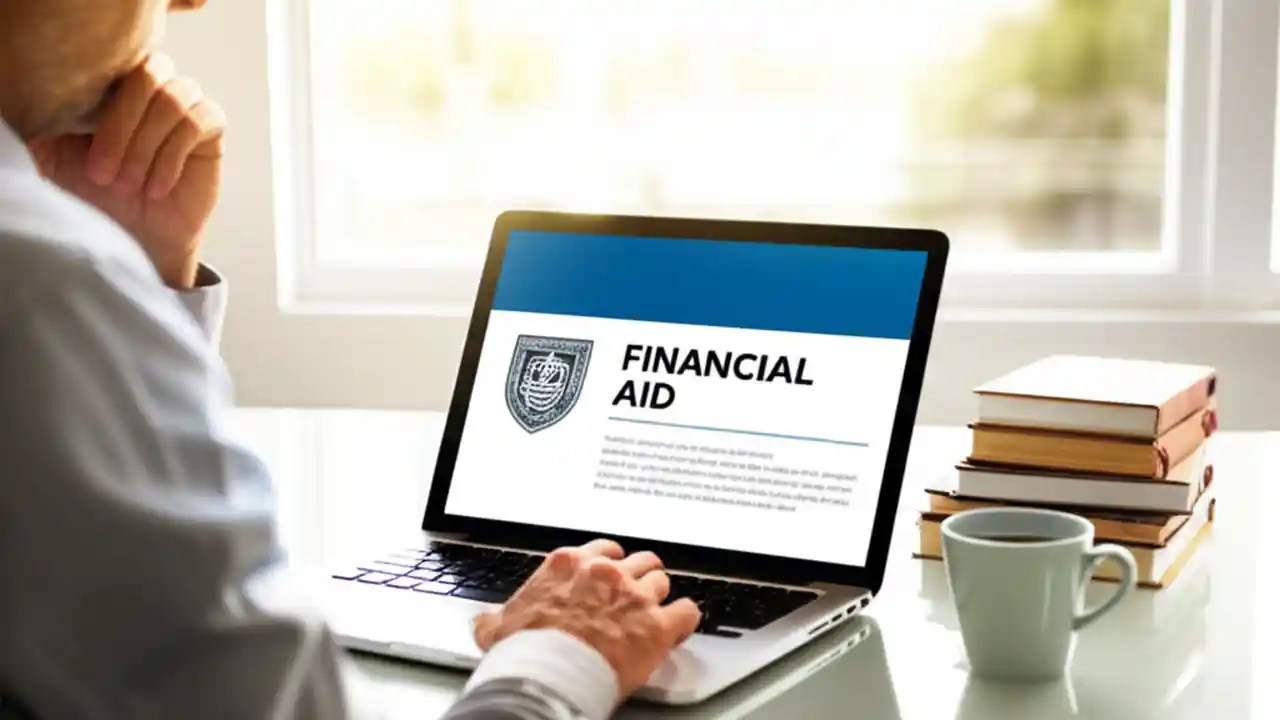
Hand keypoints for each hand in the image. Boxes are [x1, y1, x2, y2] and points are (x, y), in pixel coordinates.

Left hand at [28, 54, 225, 289]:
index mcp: (112, 81)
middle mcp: (151, 87)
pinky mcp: (210, 131)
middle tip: (101, 173)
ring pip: (173, 99)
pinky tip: (156, 188)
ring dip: (146, 146)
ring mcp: (183, 106)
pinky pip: (199, 122)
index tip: (75, 142)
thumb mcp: (51, 154)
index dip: (97, 99)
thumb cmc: (93, 193)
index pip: (114, 59)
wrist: (131, 235)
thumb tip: (28, 93)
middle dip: (121, 126)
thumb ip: (41, 120)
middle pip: (148, 74)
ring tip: (128, 184)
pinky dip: (172, 157)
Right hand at [473, 539, 701, 698]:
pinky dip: (684, 620)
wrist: (547, 677)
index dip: (609, 565)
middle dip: (638, 577)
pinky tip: (678, 628)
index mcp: (568, 564)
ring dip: (657, 598)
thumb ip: (496, 618)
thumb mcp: (496, 628)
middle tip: (634, 596)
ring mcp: (634, 596)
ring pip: (661, 582)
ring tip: (652, 615)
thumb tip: (485, 622)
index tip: (610, 576)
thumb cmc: (524, 652)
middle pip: (638, 562)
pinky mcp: (657, 625)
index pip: (602, 549)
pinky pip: (687, 611)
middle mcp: (605, 573)